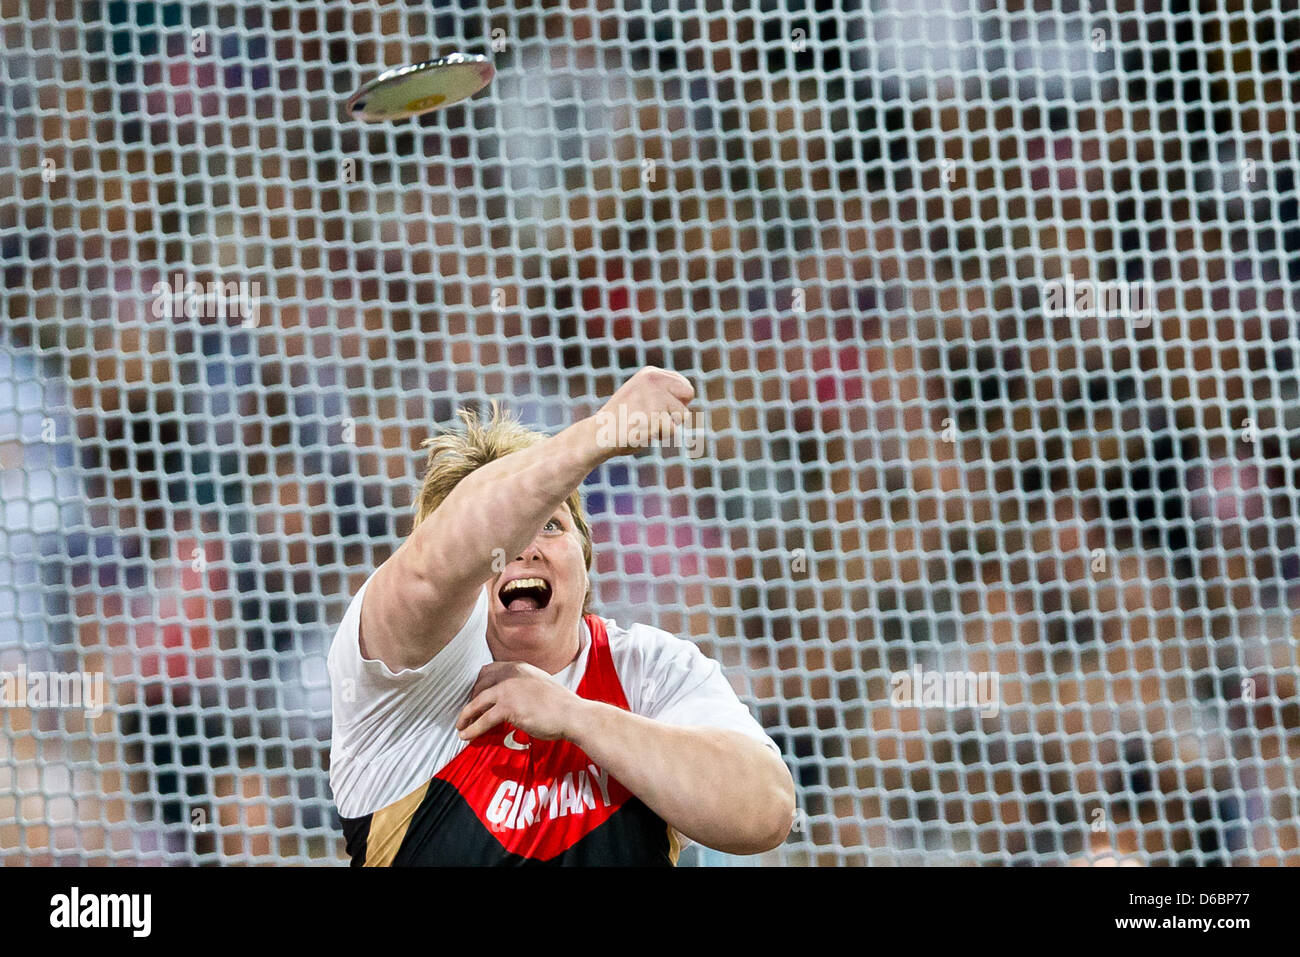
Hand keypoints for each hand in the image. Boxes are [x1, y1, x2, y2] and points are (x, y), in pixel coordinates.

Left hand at [455, 661, 585, 741]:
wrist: (573, 714)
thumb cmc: (561, 705)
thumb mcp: (540, 685)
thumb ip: (524, 687)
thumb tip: (513, 699)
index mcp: (520, 667)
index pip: (489, 671)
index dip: (478, 685)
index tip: (474, 697)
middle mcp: (512, 674)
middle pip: (480, 685)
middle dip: (470, 701)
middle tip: (466, 714)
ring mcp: (509, 690)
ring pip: (478, 702)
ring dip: (466, 716)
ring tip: (460, 727)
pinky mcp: (509, 707)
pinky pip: (484, 719)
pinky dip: (472, 728)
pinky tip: (466, 736)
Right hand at [590, 366, 694, 458]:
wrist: (600, 434)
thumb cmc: (621, 418)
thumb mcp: (640, 394)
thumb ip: (660, 390)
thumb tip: (688, 392)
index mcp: (650, 373)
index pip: (683, 385)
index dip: (676, 401)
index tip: (658, 407)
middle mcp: (654, 380)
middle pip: (688, 394)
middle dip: (677, 409)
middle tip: (655, 416)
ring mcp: (655, 398)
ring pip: (683, 416)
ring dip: (668, 425)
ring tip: (645, 424)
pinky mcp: (656, 417)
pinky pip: (672, 431)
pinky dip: (660, 436)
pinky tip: (642, 432)